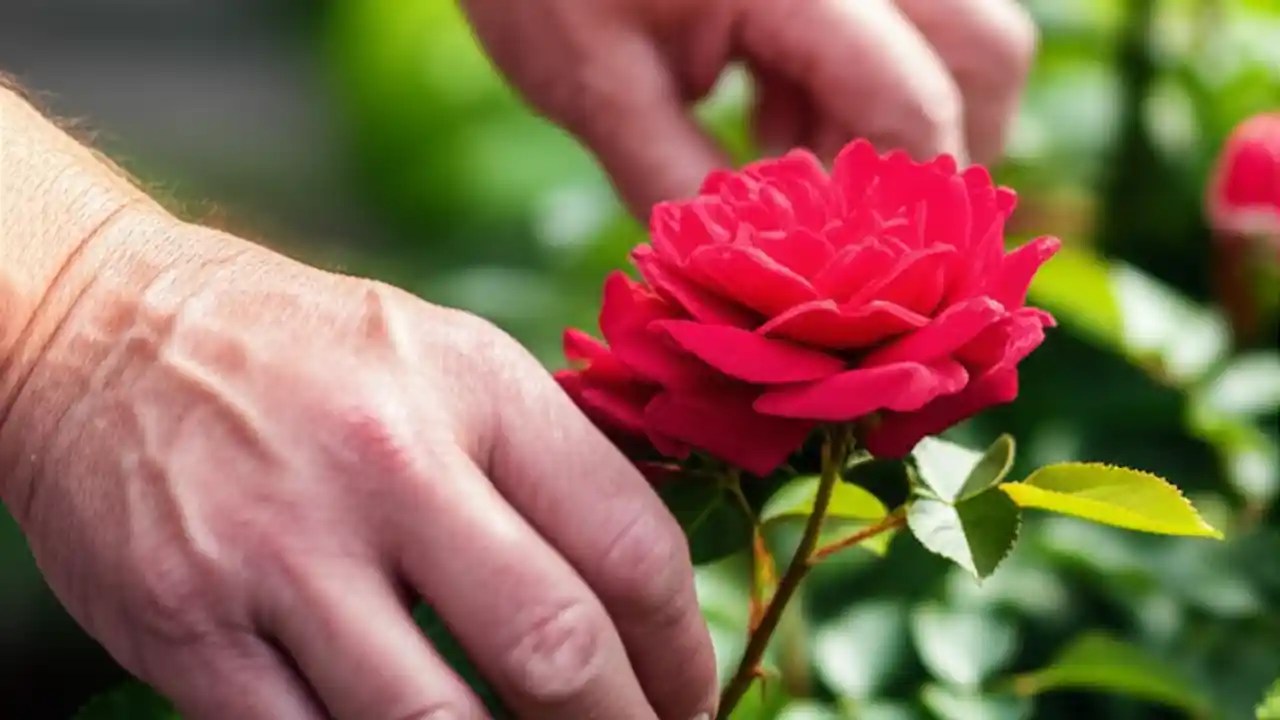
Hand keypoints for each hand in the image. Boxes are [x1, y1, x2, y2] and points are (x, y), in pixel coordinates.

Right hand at [0, 208, 716, 719]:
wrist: (102, 327)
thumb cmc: (302, 354)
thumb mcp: (443, 356)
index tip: (689, 694)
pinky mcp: (190, 623)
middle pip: (553, 646)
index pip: (628, 543)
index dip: (681, 648)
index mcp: (473, 385)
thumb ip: (538, 457)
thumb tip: (637, 584)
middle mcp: (388, 461)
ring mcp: (282, 547)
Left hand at [461, 0, 1036, 214]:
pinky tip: (778, 108)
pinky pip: (912, 15)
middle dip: (944, 150)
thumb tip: (763, 279)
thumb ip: (682, 186)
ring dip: (902, 111)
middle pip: (988, 50)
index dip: (893, 207)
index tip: (849, 271)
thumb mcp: (596, 90)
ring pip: (966, 28)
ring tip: (788, 152)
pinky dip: (868, 75)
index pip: (910, 105)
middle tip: (860, 220)